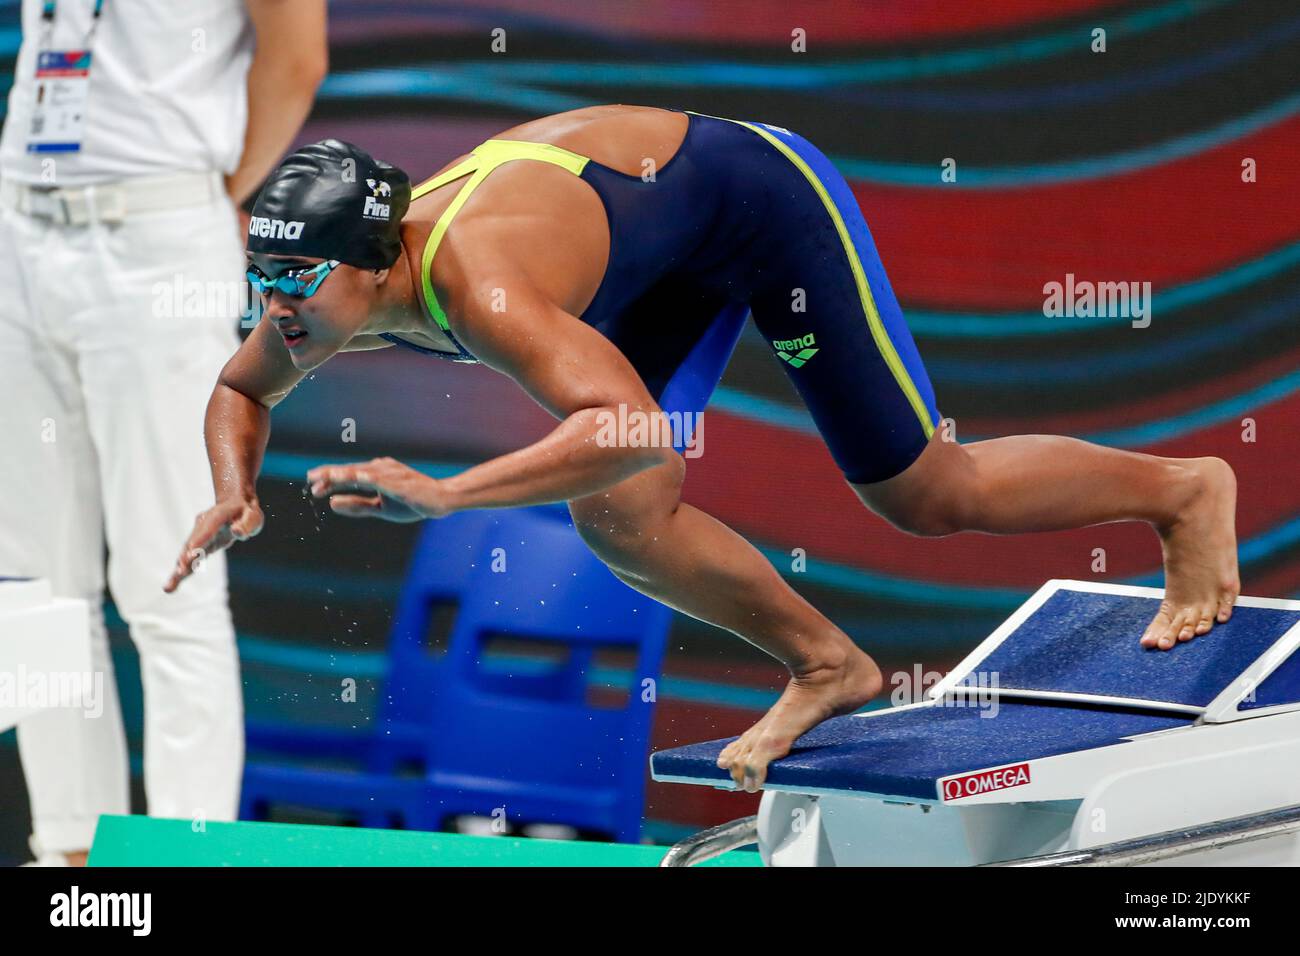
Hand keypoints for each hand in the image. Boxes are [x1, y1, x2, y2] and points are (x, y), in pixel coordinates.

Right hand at [163, 496, 263, 592]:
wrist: (234, 504)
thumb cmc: (246, 512)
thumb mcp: (253, 516)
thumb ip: (247, 524)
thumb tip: (238, 532)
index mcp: (217, 515)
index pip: (207, 529)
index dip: (199, 541)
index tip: (191, 554)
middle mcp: (203, 524)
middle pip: (192, 541)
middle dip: (186, 557)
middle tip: (179, 572)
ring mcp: (198, 533)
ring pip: (187, 551)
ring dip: (179, 568)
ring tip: (169, 587)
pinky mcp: (198, 543)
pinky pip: (189, 558)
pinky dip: (182, 571)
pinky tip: (171, 586)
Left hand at [307, 457, 449, 521]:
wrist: (442, 499)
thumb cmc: (413, 501)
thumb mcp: (381, 508)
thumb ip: (357, 505)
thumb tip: (332, 503)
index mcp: (376, 473)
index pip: (348, 476)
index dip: (330, 481)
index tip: (313, 487)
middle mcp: (381, 469)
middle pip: (351, 471)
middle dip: (330, 475)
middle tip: (311, 479)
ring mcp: (391, 473)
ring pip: (362, 472)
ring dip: (343, 474)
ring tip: (326, 476)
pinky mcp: (400, 482)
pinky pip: (380, 479)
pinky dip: (366, 476)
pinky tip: (356, 475)